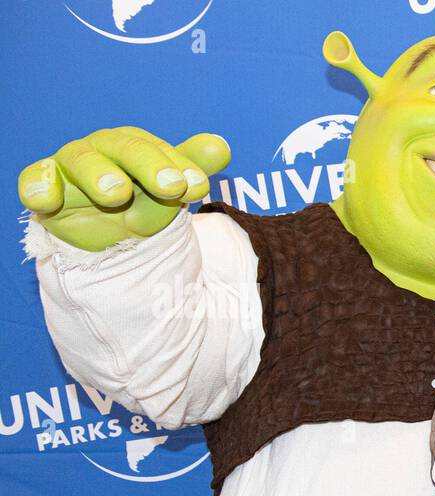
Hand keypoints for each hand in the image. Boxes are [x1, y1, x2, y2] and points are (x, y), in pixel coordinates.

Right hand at [18, 127, 230, 251]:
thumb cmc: (139, 203)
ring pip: (82, 160)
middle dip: (148, 166)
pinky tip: (46, 200)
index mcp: (137, 145)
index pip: (159, 150)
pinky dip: (38, 187)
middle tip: (171, 186)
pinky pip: (37, 180)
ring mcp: (71, 165)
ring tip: (117, 194)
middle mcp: (104, 149)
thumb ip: (192, 170)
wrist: (106, 235)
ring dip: (98, 174)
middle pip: (124, 149)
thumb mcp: (168, 193)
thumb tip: (222, 146)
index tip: (199, 186)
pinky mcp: (45, 186)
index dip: (180, 166)